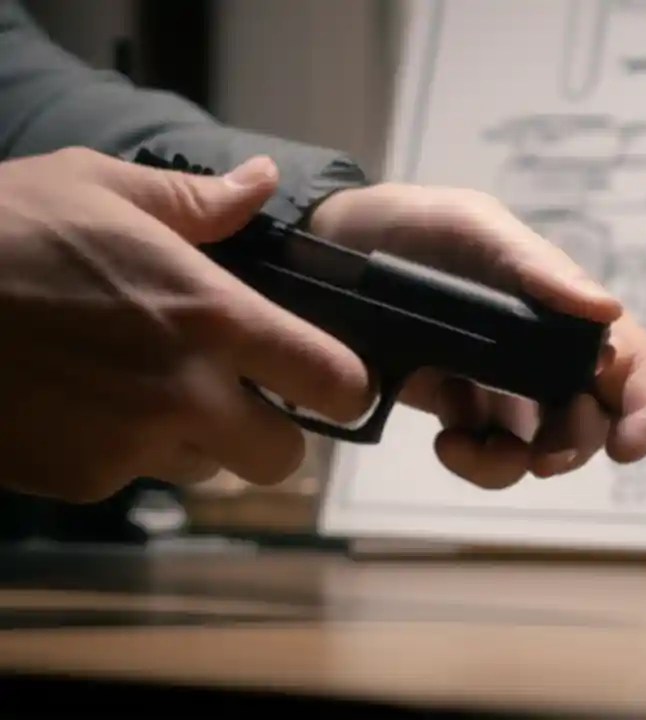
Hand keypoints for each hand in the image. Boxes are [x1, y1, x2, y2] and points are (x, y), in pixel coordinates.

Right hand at [0, 148, 370, 502]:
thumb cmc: (0, 230)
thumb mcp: (98, 188)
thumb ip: (196, 201)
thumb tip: (262, 184)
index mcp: (211, 315)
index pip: (333, 379)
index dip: (344, 385)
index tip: (330, 377)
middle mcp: (186, 392)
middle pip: (283, 459)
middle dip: (272, 434)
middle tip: (242, 399)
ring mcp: (132, 445)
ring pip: (208, 471)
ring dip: (195, 442)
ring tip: (142, 390)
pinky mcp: (80, 480)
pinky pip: (131, 479)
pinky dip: (120, 453)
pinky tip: (80, 406)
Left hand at [305, 183, 645, 488]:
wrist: (321, 248)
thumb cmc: (404, 223)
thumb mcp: (469, 225)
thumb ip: (533, 265)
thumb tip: (606, 310)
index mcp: (561, 305)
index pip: (633, 360)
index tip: (629, 446)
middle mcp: (543, 349)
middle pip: (594, 416)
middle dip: (576, 445)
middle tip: (541, 453)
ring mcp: (500, 383)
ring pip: (542, 448)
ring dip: (518, 464)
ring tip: (464, 447)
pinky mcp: (456, 406)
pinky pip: (489, 454)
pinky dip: (476, 462)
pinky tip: (446, 440)